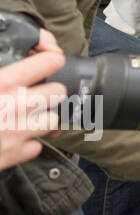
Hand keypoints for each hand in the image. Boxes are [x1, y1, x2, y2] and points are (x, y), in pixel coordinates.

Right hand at [0, 43, 67, 169]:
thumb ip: (0, 75)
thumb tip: (6, 72)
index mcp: (4, 82)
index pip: (51, 61)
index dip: (50, 58)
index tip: (45, 60)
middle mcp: (17, 106)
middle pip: (58, 92)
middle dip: (46, 92)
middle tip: (29, 94)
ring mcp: (18, 132)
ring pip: (52, 120)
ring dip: (39, 119)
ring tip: (19, 118)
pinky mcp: (14, 156)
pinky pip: (36, 147)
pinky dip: (26, 144)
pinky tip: (10, 139)